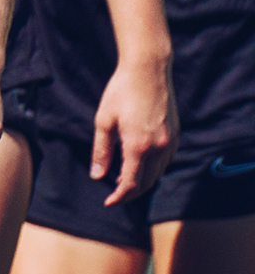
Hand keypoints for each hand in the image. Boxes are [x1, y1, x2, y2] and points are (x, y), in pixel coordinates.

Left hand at [91, 56, 177, 204]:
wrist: (148, 71)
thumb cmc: (121, 92)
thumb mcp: (103, 121)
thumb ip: (101, 151)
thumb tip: (98, 177)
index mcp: (138, 146)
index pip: (131, 183)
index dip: (120, 196)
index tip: (108, 202)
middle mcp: (158, 148)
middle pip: (146, 183)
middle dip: (130, 193)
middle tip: (114, 195)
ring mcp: (170, 142)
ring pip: (157, 174)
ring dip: (142, 181)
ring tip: (122, 180)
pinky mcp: (175, 136)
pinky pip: (165, 162)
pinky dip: (152, 169)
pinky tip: (138, 164)